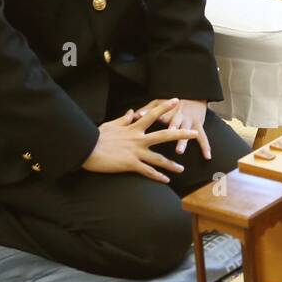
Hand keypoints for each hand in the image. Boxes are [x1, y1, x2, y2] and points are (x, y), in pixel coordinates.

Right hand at [83, 100, 198, 182]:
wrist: (86, 149)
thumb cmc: (96, 136)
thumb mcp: (111, 124)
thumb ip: (124, 119)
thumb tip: (131, 111)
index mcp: (133, 128)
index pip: (152, 115)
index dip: (165, 107)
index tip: (177, 100)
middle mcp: (138, 139)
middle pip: (164, 135)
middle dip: (180, 134)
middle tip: (195, 133)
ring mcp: (135, 152)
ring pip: (158, 158)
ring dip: (171, 164)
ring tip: (182, 169)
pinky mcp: (130, 164)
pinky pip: (147, 171)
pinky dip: (157, 176)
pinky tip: (166, 180)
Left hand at [142, 97, 210, 159]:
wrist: (193, 96)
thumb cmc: (172, 103)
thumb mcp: (158, 102)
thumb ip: (147, 110)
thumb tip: (133, 114)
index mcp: (168, 111)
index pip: (157, 113)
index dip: (149, 114)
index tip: (141, 116)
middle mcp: (179, 116)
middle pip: (175, 122)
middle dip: (172, 128)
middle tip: (167, 133)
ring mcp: (189, 121)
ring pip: (187, 131)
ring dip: (183, 141)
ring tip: (179, 151)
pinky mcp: (198, 126)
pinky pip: (203, 137)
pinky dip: (205, 147)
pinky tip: (207, 156)